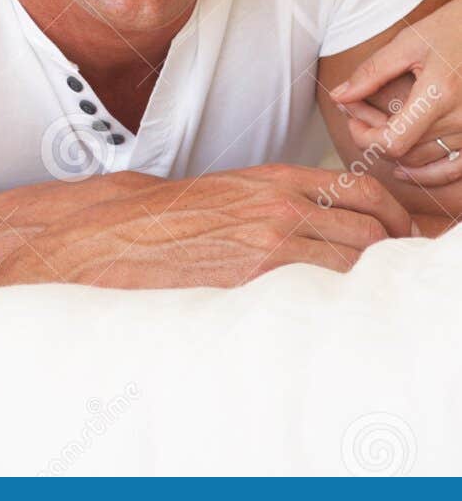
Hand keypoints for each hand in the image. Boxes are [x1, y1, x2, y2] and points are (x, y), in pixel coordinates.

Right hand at [0, 164, 413, 307]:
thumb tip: (302, 222)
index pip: (362, 195)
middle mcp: (277, 210)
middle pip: (370, 235)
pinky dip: (331, 305)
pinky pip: (315, 296)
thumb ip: (263, 205)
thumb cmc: (151, 224)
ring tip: (357, 303)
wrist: (100, 240)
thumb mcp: (215, 197)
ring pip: (352, 267)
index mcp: (268, 182)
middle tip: (387, 275)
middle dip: (386, 255)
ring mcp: (267, 249)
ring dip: (363, 283)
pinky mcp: (248, 285)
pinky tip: (323, 318)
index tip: (400, 237)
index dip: (392, 220)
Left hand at [328, 0, 461, 185]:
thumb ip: (372, 72)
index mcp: (439, 94)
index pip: (393, 141)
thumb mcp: (409, 42)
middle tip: (357, 110)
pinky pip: (453, 170)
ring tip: (377, 124)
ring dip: (394, 149)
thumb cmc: (453, 28)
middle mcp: (459, 119)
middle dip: (372, 133)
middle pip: (404, 150)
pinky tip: (405, 168)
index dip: (365, 137)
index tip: (351, 118)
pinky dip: (428, 174)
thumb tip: (340, 95)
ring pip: (423, 161)